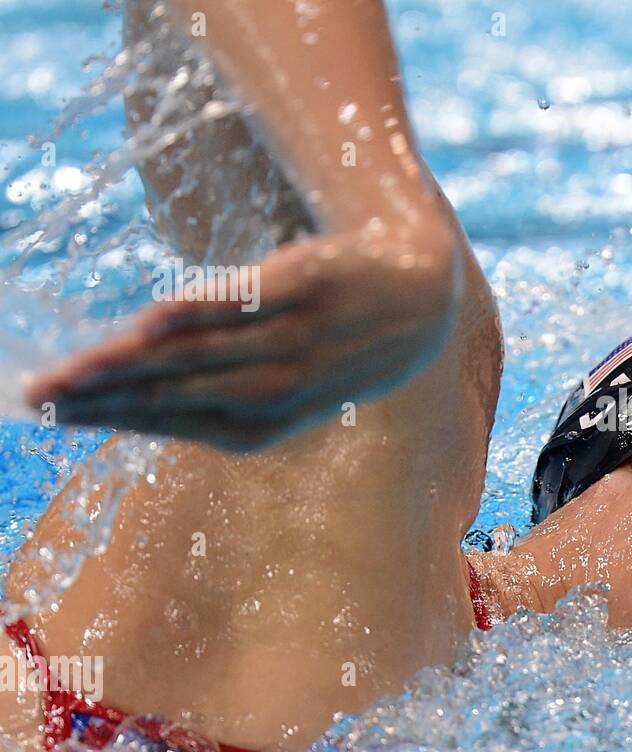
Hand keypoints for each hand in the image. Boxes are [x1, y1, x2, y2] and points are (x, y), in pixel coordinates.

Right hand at [26, 224, 462, 450]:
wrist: (422, 290)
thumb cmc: (335, 341)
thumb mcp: (282, 381)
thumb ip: (213, 391)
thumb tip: (131, 395)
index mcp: (273, 417)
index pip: (180, 421)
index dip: (118, 418)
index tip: (54, 411)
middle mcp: (285, 384)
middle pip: (182, 392)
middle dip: (110, 397)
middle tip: (42, 395)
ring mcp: (302, 336)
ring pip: (206, 353)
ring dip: (137, 362)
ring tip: (78, 366)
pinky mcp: (316, 283)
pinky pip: (254, 300)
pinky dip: (207, 312)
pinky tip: (155, 322)